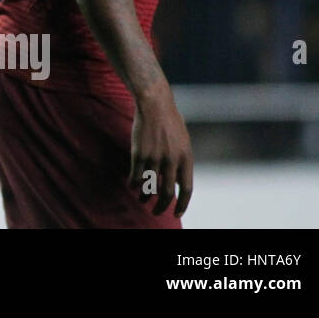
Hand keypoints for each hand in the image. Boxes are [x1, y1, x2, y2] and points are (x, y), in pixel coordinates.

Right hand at [129, 84, 193, 216]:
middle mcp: (172, 160)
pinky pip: (136, 175)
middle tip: (156, 212)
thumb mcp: (183, 143)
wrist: (154, 104)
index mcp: (186, 158)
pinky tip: (132, 186)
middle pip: (167, 193)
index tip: (176, 213)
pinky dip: (133, 183)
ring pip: (150, 186)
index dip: (182, 205)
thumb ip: (181, 162)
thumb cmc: (170, 122)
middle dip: (161, 206)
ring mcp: (155, 157)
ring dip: (145, 196)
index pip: (187, 189)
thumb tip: (176, 183)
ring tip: (142, 200)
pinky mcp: (139, 153)